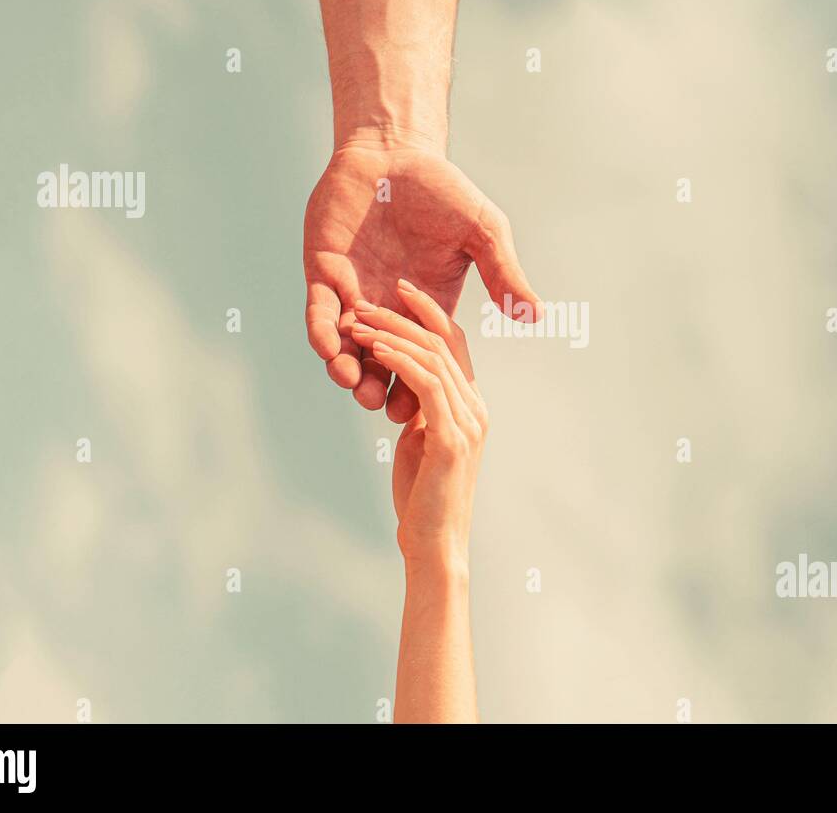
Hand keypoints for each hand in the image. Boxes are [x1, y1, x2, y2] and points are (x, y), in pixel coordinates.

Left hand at [305, 140, 536, 422]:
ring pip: (346, 348)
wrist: (392, 151)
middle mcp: (390, 307)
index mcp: (428, 306)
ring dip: (348, 371)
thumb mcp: (482, 232)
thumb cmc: (440, 189)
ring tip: (354, 383)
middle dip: (382, 390)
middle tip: (386, 410)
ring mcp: (354, 293)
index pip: (424, 359)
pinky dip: (323, 335)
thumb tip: (536, 315)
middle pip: (383, 364)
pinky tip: (331, 347)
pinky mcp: (324, 276)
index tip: (423, 413)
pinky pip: (318, 315)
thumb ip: (503, 274)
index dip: (421, 389)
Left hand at [349, 278, 484, 569]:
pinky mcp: (452, 437)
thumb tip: (405, 389)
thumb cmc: (421, 500)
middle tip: (369, 300)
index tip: (398, 290)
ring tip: (360, 322)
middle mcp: (476, 408)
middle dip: (405, 315)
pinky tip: (374, 350)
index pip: (455, 344)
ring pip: (434, 357)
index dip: (429, 313)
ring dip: (394, 335)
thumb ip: (420, 413)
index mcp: (471, 406)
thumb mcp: (419, 443)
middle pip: (445, 342)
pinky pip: (427, 384)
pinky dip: (400, 361)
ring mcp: (468, 421)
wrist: (434, 544)